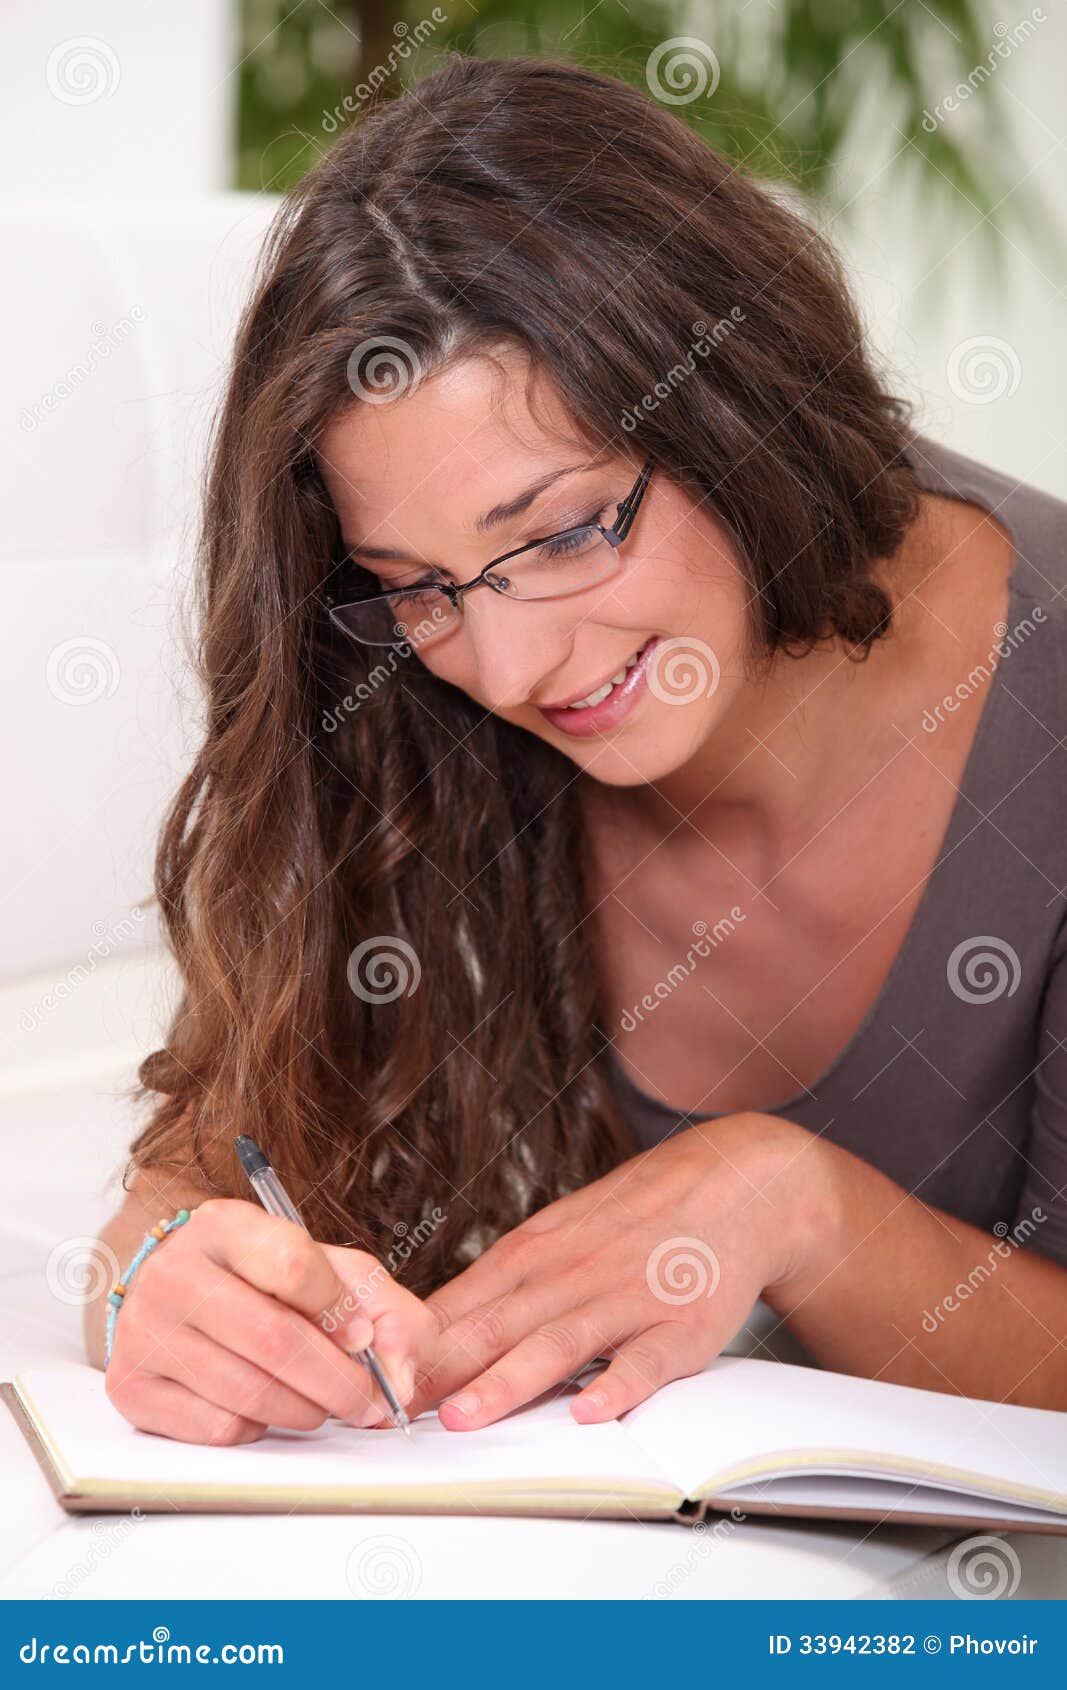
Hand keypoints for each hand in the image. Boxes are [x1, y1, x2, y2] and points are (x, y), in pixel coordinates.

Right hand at [105, 1198, 436, 1443]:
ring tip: (323, 1404)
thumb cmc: (262, 1280)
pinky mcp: (130, 1386)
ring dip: (306, 1411)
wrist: (177, 1291)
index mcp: (225, 1226)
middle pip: (275, 1339)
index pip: (293, 1265)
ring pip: (249, 1392)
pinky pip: (216, 1428)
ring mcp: (145, 1330)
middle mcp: (174, 1272)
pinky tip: (265, 1407)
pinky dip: (258, 1429)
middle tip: (368, 1401)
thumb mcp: (328, 1269)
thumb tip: (400, 1378)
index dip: (340, 1311)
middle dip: (339, 1382)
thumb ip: (383, 1308)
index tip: (362, 1338)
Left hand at [413, 1114, 830, 1428]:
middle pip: (498, 1324)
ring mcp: (629, 1298)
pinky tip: (593, 1413)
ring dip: (509, 1381)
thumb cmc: (638, 1216)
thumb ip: (504, 1280)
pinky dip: (619, 1385)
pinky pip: (648, 1360)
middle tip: (391, 1410)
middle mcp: (575, 1272)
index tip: (367, 1377)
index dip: (413, 1343)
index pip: (463, 1301)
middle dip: (441, 1369)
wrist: (736, 1182)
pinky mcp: (683, 1324)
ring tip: (464, 1416)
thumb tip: (432, 1324)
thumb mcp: (561, 1230)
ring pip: (560, 1342)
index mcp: (538, 1251)